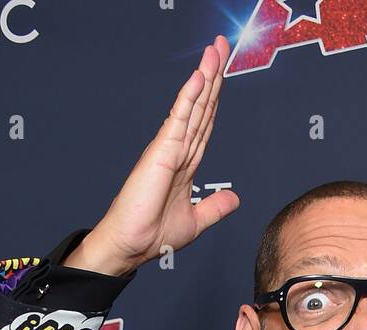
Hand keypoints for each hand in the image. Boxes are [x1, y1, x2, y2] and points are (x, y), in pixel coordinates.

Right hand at [84, 35, 238, 271]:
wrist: (132, 246)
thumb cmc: (153, 235)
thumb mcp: (196, 221)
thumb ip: (214, 207)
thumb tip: (234, 198)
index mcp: (186, 163)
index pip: (205, 123)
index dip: (215, 97)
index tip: (223, 72)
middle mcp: (178, 151)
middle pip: (202, 107)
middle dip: (214, 77)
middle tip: (222, 46)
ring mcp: (169, 149)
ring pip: (193, 107)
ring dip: (205, 78)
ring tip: (215, 51)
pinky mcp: (161, 153)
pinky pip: (179, 120)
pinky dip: (190, 98)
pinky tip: (200, 78)